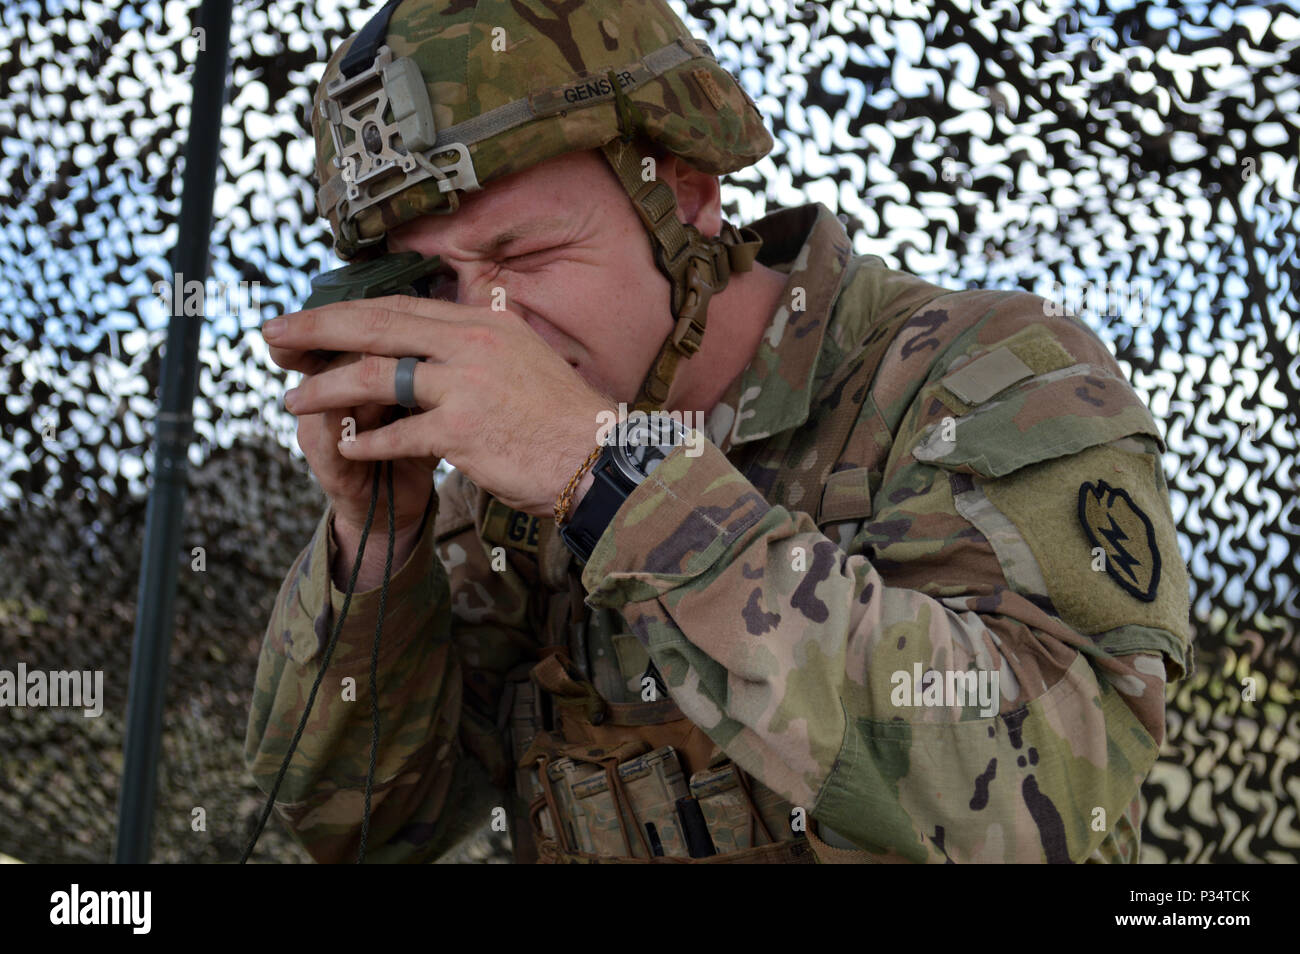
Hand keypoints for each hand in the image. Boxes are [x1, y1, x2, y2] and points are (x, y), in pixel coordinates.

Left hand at [262, 295, 613, 516]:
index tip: (314, 316)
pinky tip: (344, 447)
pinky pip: (397, 435)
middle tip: (273, 336)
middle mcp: (471, 344)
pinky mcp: (463, 430)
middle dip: (316, 330)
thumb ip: (489, 329)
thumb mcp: (527, 353)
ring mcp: (465, 386)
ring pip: (375, 376)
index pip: (402, 305)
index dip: (351, 310)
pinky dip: (366, 443)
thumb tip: (473, 296)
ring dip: (326, 388)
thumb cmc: (562, 415)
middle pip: (376, 326)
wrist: (598, 458)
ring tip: (293, 398)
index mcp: (484, 321)